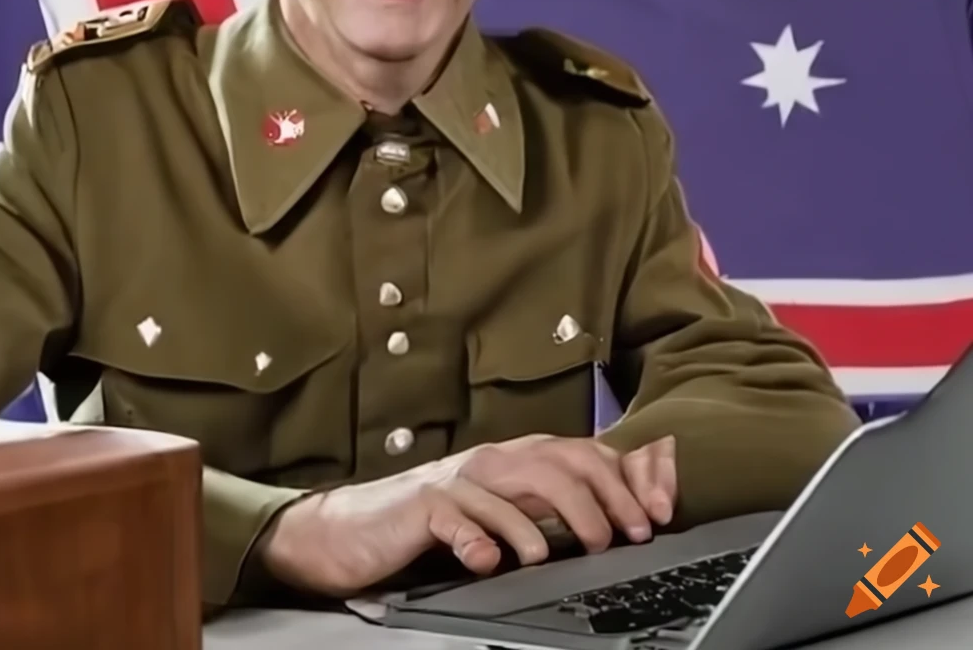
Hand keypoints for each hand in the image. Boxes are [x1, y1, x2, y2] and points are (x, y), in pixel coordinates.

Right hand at [259, 433, 676, 596]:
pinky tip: (489, 561)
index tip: (658, 513)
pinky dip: (479, 538)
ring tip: (568, 552)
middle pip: (559, 462)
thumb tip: (613, 519)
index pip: (583, 453)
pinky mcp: (424, 507)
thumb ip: (547, 507)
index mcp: (516, 458)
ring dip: (548, 520)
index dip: (626, 479)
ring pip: (514, 484)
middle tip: (627, 536)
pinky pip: (458, 517)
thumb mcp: (502, 509)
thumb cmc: (437, 521)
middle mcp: (492, 460)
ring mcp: (458, 480)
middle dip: (602, 497)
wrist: (356, 527)